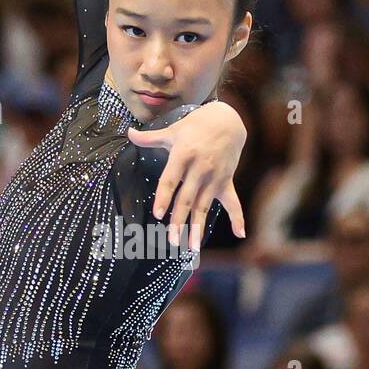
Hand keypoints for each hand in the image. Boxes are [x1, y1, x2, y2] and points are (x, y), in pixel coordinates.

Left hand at [128, 100, 246, 249]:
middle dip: (179, 220)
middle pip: (187, 198)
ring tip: (193, 247)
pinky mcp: (226, 182)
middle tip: (172, 240)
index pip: (170, 179)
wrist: (227, 121)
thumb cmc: (195, 126)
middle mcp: (200, 168)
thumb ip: (150, 137)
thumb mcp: (173, 130)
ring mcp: (215, 177)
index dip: (163, 197)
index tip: (157, 214)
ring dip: (199, 227)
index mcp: (183, 154)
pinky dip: (238, 218)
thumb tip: (128, 133)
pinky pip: (233, 202)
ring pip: (204, 206)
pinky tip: (240, 234)